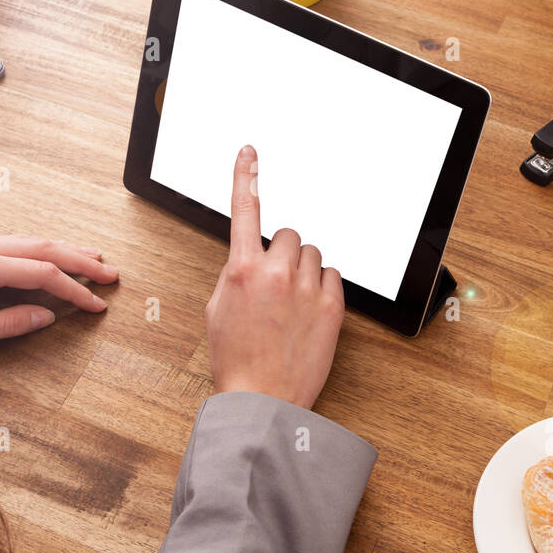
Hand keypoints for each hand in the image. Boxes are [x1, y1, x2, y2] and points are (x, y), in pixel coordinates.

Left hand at [0, 234, 118, 357]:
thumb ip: (6, 324)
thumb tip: (44, 318)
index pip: (42, 273)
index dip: (74, 290)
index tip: (96, 304)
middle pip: (41, 247)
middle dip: (79, 259)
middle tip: (110, 273)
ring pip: (26, 240)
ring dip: (61, 249)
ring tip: (90, 258)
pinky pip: (8, 243)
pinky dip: (36, 250)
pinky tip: (47, 257)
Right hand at [205, 145, 344, 409]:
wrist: (263, 399)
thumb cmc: (236, 359)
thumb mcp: (219, 309)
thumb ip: (236, 274)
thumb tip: (251, 258)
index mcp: (242, 270)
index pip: (245, 210)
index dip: (246, 176)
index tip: (250, 153)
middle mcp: (277, 274)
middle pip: (290, 235)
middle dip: (284, 251)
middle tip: (277, 281)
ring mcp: (308, 290)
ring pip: (314, 254)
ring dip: (305, 270)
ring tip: (292, 303)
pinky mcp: (332, 308)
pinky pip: (333, 276)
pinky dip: (323, 288)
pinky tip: (309, 312)